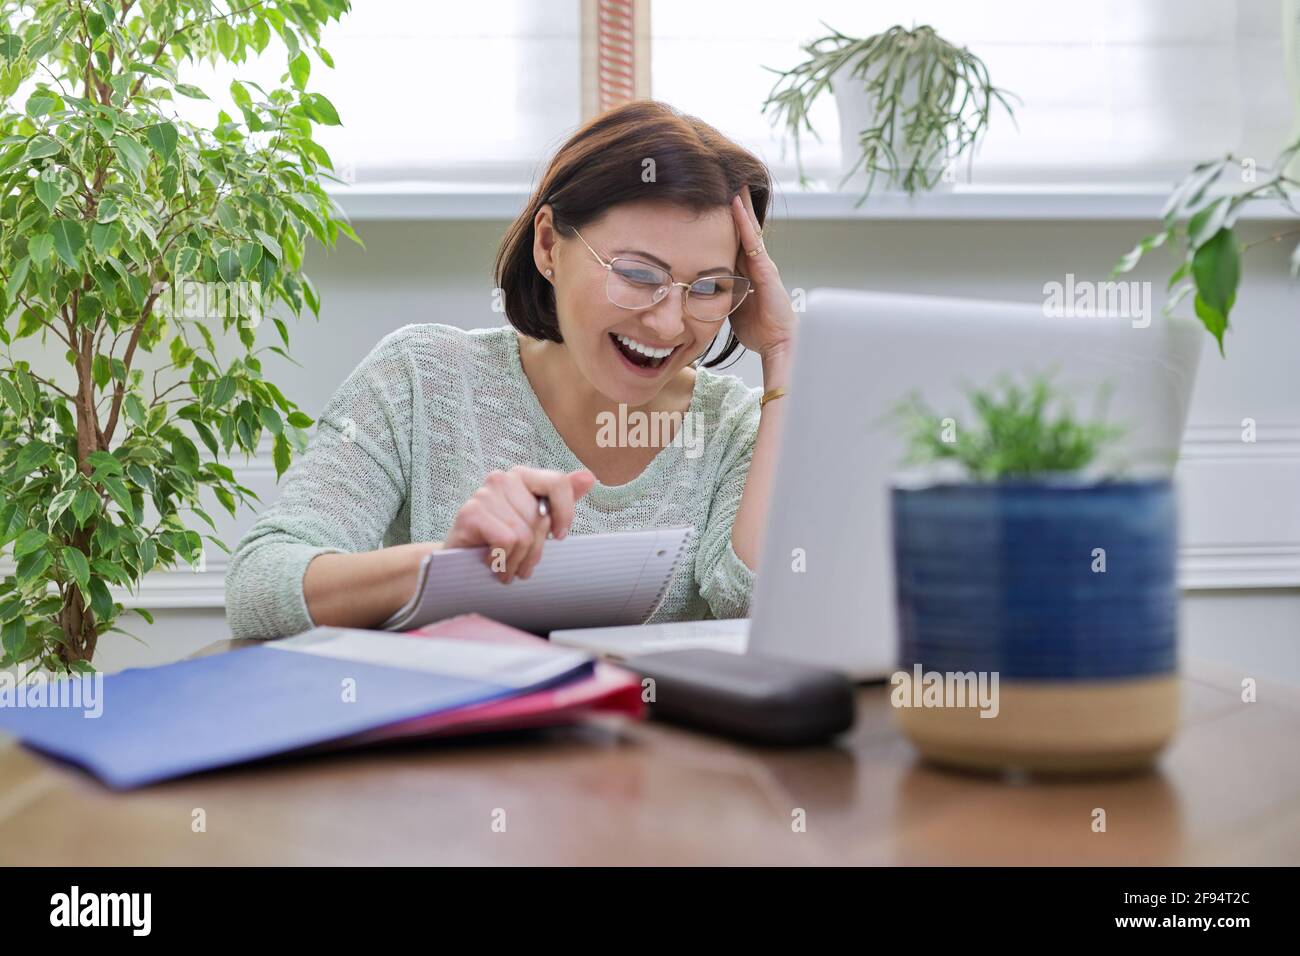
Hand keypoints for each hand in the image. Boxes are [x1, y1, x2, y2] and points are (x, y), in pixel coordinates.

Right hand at [446, 466, 595, 582]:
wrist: (458, 566)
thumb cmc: (499, 544)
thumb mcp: (534, 523)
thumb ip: (561, 500)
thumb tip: (588, 476)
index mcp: (522, 476)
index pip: (558, 482)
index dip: (564, 513)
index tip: (560, 537)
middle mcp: (502, 478)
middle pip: (540, 517)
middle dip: (535, 550)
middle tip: (522, 565)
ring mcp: (484, 493)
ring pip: (524, 533)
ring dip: (517, 561)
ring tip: (507, 568)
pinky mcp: (470, 512)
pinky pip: (506, 540)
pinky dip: (502, 561)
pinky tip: (492, 564)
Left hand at [727, 185, 796, 362]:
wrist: (777, 342)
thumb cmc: (757, 329)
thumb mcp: (731, 305)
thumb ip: (720, 293)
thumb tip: (696, 289)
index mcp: (746, 271)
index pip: (734, 240)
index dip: (724, 222)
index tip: (714, 202)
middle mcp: (755, 263)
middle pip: (743, 228)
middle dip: (736, 205)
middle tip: (727, 180)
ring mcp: (762, 264)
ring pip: (749, 228)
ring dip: (741, 205)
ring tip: (734, 181)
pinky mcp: (766, 269)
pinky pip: (752, 241)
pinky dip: (744, 222)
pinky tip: (736, 204)